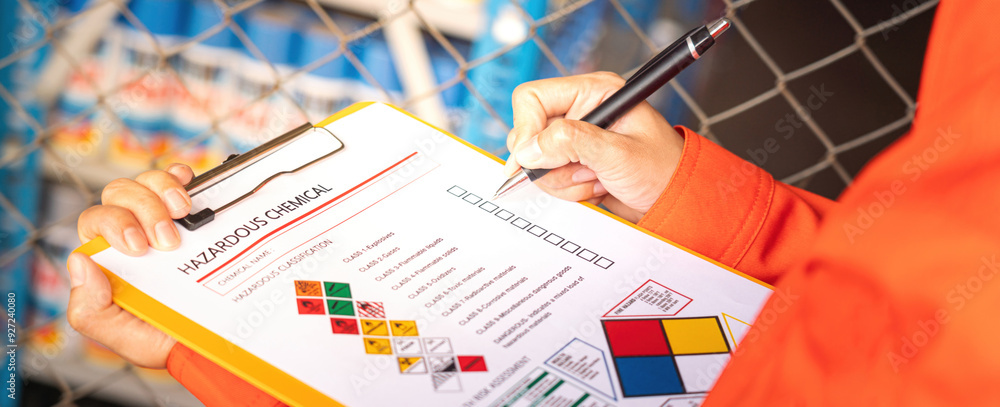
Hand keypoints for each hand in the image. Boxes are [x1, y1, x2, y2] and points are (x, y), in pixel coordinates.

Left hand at [67, 164, 194, 368]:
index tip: (140, 247)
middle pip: (119, 194)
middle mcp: (132, 232)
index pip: (95, 221)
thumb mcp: (123, 336)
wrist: (217, 337)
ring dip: (163, 189)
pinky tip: (189, 182)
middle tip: (169, 239)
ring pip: (145, 181)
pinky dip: (180, 174)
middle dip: (144, 209)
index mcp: (108, 257)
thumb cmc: (169, 338)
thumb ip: (90, 310)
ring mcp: (163, 219)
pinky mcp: (193, 212)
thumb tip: (80, 262)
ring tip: (184, 211)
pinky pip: (178, 177)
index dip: (115, 224)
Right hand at [504, 72, 683, 222]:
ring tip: (598, 179)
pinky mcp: (572, 163)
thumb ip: (572, 144)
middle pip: (529, 133)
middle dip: (553, 162)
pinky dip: (568, 190)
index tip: (529, 159)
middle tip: (586, 170)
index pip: (533, 98)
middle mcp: (580, 111)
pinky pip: (548, 178)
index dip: (526, 129)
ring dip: (564, 180)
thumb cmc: (662, 169)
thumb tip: (528, 149)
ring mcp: (574, 139)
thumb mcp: (618, 154)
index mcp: (593, 92)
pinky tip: (596, 187)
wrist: (675, 201)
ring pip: (536, 161)